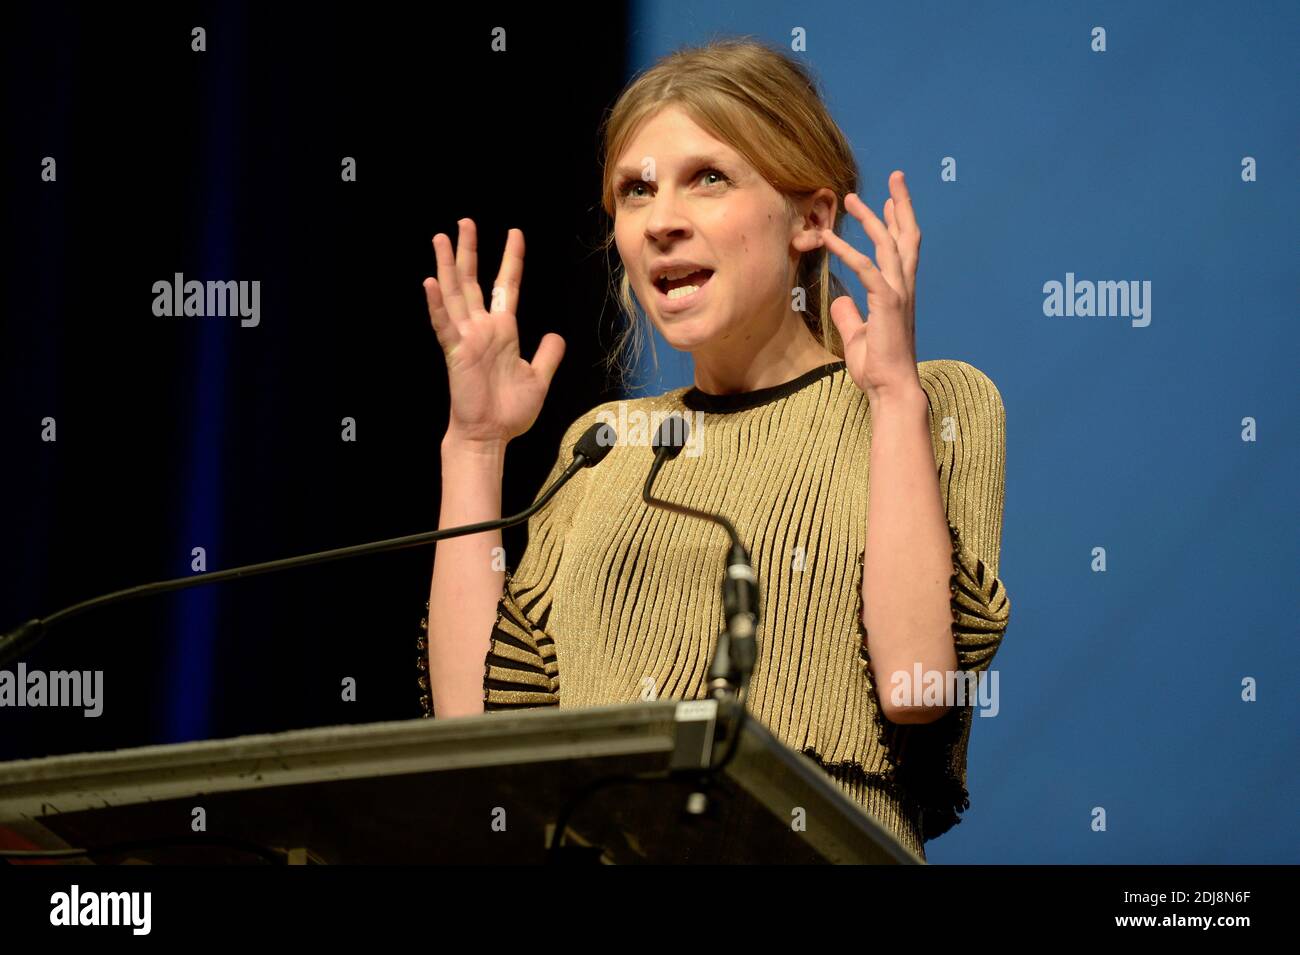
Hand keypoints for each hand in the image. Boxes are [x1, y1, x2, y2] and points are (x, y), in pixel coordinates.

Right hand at [424, 219, 564, 444]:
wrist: (490, 435)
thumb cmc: (510, 411)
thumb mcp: (538, 379)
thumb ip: (547, 355)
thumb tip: (556, 336)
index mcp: (502, 331)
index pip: (507, 286)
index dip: (511, 260)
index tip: (515, 234)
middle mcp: (481, 329)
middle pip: (472, 281)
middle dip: (469, 251)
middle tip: (465, 222)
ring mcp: (466, 339)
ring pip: (454, 294)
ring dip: (446, 266)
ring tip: (441, 238)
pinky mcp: (455, 353)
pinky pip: (443, 325)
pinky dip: (436, 305)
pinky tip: (430, 283)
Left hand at [820, 170, 922, 402]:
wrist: (890, 389)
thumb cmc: (877, 366)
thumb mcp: (858, 335)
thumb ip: (850, 315)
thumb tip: (840, 300)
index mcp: (899, 292)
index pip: (903, 248)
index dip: (899, 221)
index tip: (892, 199)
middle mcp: (904, 287)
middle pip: (906, 235)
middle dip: (901, 204)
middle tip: (896, 177)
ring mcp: (897, 294)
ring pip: (888, 245)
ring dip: (871, 218)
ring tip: (852, 198)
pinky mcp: (886, 304)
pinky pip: (866, 270)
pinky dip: (848, 251)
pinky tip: (830, 239)